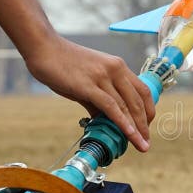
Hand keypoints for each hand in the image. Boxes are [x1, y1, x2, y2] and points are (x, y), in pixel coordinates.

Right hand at [25, 35, 154, 151]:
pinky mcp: (89, 85)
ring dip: (137, 128)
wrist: (43, 47)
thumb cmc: (63, 64)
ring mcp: (103, 76)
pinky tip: (128, 134)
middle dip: (145, 125)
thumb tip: (102, 120)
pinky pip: (111, 106)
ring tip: (141, 145)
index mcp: (119, 67)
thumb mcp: (88, 81)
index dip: (148, 110)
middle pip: (139, 101)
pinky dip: (122, 122)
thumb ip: (98, 100)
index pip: (143, 91)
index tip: (146, 127)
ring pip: (127, 105)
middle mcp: (116, 69)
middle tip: (146, 143)